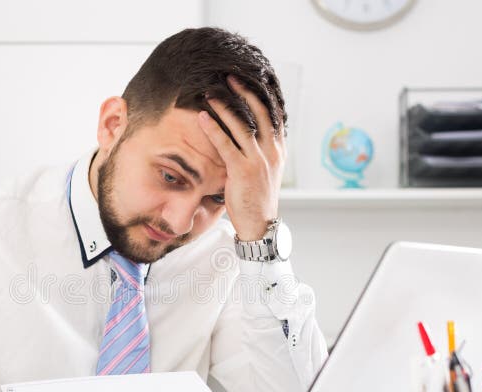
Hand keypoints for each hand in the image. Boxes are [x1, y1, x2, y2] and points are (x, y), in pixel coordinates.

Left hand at [197, 75, 285, 240]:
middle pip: (259, 112)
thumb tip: (248, 133)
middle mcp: (272, 151)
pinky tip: (203, 117)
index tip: (249, 79)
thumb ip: (259, 150)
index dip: (261, 94)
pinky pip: (226, 144)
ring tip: (210, 93)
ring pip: (241, 125)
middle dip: (244, 92)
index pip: (273, 114)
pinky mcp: (243, 170)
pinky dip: (213, 128)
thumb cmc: (257, 198)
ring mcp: (258, 160)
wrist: (259, 224)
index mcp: (278, 149)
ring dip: (224, 106)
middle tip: (229, 76)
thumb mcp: (265, 170)